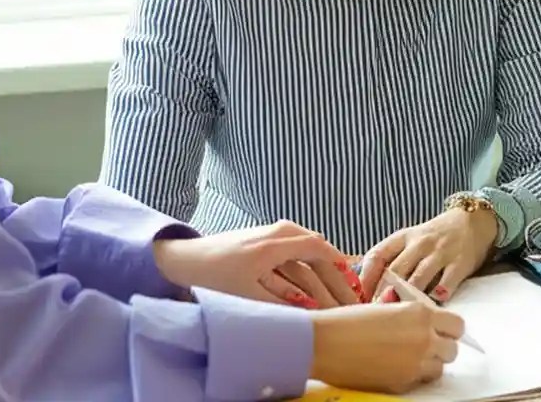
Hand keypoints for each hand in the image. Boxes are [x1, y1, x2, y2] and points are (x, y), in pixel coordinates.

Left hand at [154, 221, 362, 308]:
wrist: (186, 258)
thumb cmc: (214, 276)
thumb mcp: (248, 294)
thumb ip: (283, 301)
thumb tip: (314, 309)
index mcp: (276, 242)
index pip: (320, 250)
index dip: (340, 270)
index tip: (354, 290)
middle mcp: (280, 231)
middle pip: (320, 249)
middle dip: (339, 274)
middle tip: (354, 298)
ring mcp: (275, 231)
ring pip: (311, 250)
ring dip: (326, 272)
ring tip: (341, 294)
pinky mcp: (270, 238)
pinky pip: (300, 250)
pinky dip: (313, 267)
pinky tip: (320, 283)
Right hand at [310, 302, 463, 393]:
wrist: (324, 343)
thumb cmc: (347, 321)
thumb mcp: (386, 309)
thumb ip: (411, 318)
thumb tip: (426, 327)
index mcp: (420, 313)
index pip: (457, 325)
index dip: (449, 330)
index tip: (441, 333)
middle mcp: (424, 337)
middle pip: (453, 350)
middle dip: (440, 349)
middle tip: (423, 348)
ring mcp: (415, 363)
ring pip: (440, 368)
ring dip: (428, 365)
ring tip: (406, 360)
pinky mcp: (403, 383)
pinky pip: (420, 381)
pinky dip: (412, 377)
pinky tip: (393, 368)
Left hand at [360, 208, 496, 304]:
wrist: (473, 222)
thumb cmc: (436, 237)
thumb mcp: (412, 240)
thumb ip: (394, 259)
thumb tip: (367, 287)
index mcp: (404, 237)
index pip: (378, 255)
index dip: (366, 278)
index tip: (360, 297)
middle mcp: (420, 243)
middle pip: (395, 270)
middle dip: (383, 294)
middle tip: (376, 312)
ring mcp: (440, 253)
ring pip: (417, 280)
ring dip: (406, 299)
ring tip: (399, 315)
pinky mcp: (459, 264)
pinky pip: (444, 285)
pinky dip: (436, 298)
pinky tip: (431, 307)